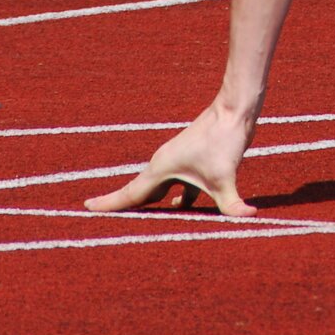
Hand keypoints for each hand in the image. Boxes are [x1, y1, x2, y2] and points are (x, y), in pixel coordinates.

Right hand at [85, 100, 259, 215]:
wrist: (235, 110)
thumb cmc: (223, 139)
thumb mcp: (225, 177)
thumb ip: (232, 204)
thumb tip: (248, 218)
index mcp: (161, 169)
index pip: (130, 193)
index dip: (109, 204)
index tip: (86, 208)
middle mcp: (164, 165)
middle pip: (140, 194)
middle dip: (125, 209)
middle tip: (106, 224)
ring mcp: (178, 163)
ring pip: (159, 190)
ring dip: (152, 205)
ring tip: (141, 223)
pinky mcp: (194, 162)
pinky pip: (179, 187)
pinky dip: (178, 200)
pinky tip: (181, 209)